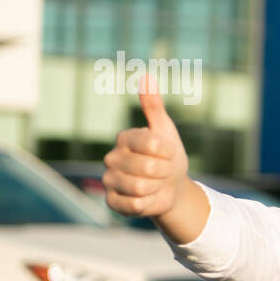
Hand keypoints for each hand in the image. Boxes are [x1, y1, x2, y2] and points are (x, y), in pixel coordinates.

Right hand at [103, 74, 188, 219]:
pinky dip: (148, 204)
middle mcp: (111, 157)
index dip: (170, 153)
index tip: (170, 153)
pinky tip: (147, 198)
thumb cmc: (168, 156)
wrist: (170, 187)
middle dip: (165, 173)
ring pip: (141, 188)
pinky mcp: (112, 201)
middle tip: (163, 172)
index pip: (154, 145)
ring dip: (157, 189)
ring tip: (155, 184)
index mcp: (125, 138)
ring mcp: (109, 180)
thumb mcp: (166, 130)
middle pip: (149, 169)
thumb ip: (154, 106)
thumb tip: (146, 75)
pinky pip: (134, 205)